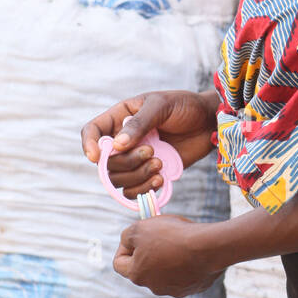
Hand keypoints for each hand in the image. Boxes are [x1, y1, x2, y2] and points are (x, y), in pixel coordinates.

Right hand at [81, 89, 217, 200]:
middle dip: (127, 162)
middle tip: (151, 153)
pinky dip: (143, 189)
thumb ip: (139, 124)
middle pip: (105, 162)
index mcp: (120, 118)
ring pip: (118, 179)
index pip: (92, 131)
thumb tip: (116, 145)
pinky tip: (160, 179)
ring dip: (137, 176)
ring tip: (159, 165)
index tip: (96, 156)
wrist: (209, 122)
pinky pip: (133, 191)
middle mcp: (123, 140)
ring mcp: (136, 158)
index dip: (89, 145)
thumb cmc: (185, 107)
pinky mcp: (149, 173)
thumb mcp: (161, 106)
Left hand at [112, 215, 223, 297]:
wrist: (208, 247)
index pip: (119, 263)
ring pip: (165, 272)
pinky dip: (186, 264)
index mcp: (137, 275)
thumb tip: (128, 242)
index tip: (137, 235)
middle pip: (144, 268)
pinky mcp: (193, 288)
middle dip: (149, 252)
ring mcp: (175, 290)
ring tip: (180, 242)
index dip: (124, 246)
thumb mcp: (140, 228)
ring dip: (168, 259)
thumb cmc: (172, 236)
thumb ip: (126, 236)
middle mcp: (153, 287)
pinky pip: (185, 275)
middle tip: (161, 236)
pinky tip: (194, 252)